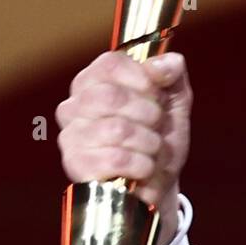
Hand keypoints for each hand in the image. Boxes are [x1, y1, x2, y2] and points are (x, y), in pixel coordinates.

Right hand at [56, 50, 193, 244]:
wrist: (159, 181)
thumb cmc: (161, 134)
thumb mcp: (175, 98)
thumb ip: (172, 72)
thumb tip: (165, 63)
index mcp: (94, 81)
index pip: (110, 64)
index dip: (142, 79)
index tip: (157, 94)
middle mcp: (74, 105)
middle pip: (111, 96)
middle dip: (149, 114)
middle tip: (157, 126)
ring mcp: (70, 136)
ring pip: (117, 129)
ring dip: (149, 142)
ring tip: (152, 149)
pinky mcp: (75, 166)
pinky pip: (115, 159)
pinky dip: (141, 164)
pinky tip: (143, 168)